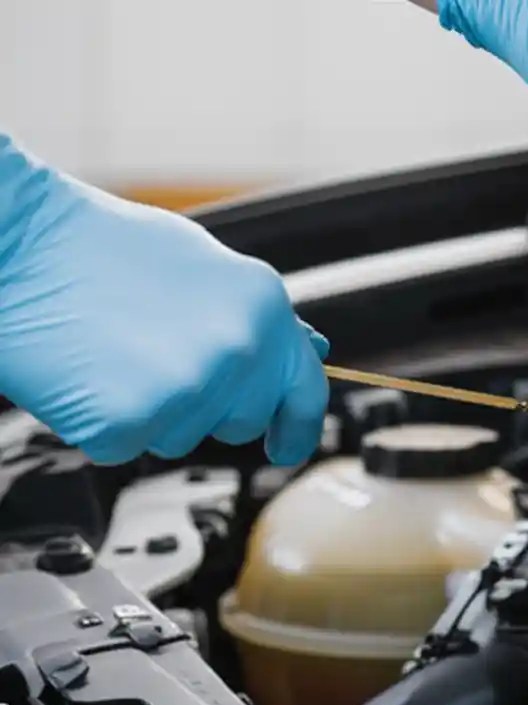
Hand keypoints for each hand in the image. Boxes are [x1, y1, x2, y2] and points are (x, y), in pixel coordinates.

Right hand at [0, 165, 328, 465]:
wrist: (16, 246)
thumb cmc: (98, 248)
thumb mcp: (204, 266)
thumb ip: (261, 319)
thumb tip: (310, 350)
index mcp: (263, 307)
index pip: (307, 391)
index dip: (299, 427)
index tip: (288, 445)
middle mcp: (237, 350)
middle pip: (243, 422)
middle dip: (210, 406)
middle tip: (159, 358)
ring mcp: (187, 391)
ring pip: (184, 437)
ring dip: (154, 410)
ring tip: (118, 352)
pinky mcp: (130, 423)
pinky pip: (129, 446)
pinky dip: (106, 422)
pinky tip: (91, 374)